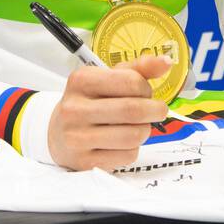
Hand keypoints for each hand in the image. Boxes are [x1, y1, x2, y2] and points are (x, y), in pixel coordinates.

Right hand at [46, 54, 170, 171]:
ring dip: (145, 130)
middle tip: (157, 110)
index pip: (130, 81)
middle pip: (133, 110)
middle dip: (154, 110)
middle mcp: (75, 108)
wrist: (56, 134)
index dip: (146, 88)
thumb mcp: (106, 78)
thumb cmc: (89, 101)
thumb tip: (166, 62)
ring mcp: (77, 137)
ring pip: (133, 136)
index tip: (146, 92)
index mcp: (81, 80)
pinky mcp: (85, 161)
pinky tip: (123, 142)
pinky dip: (134, 148)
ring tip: (140, 126)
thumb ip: (137, 69)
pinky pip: (126, 156)